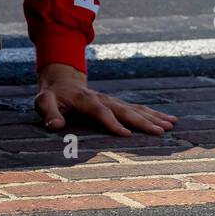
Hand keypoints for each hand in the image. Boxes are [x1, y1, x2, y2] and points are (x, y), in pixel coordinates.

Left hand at [35, 63, 176, 136]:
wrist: (62, 80)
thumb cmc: (52, 96)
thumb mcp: (43, 102)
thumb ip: (48, 113)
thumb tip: (55, 126)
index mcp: (85, 99)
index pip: (100, 111)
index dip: (112, 122)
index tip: (125, 135)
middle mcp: (103, 98)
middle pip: (124, 109)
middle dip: (142, 121)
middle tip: (159, 131)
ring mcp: (112, 100)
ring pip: (135, 108)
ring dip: (153, 117)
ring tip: (171, 125)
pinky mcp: (117, 103)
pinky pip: (137, 108)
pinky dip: (153, 114)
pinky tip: (169, 121)